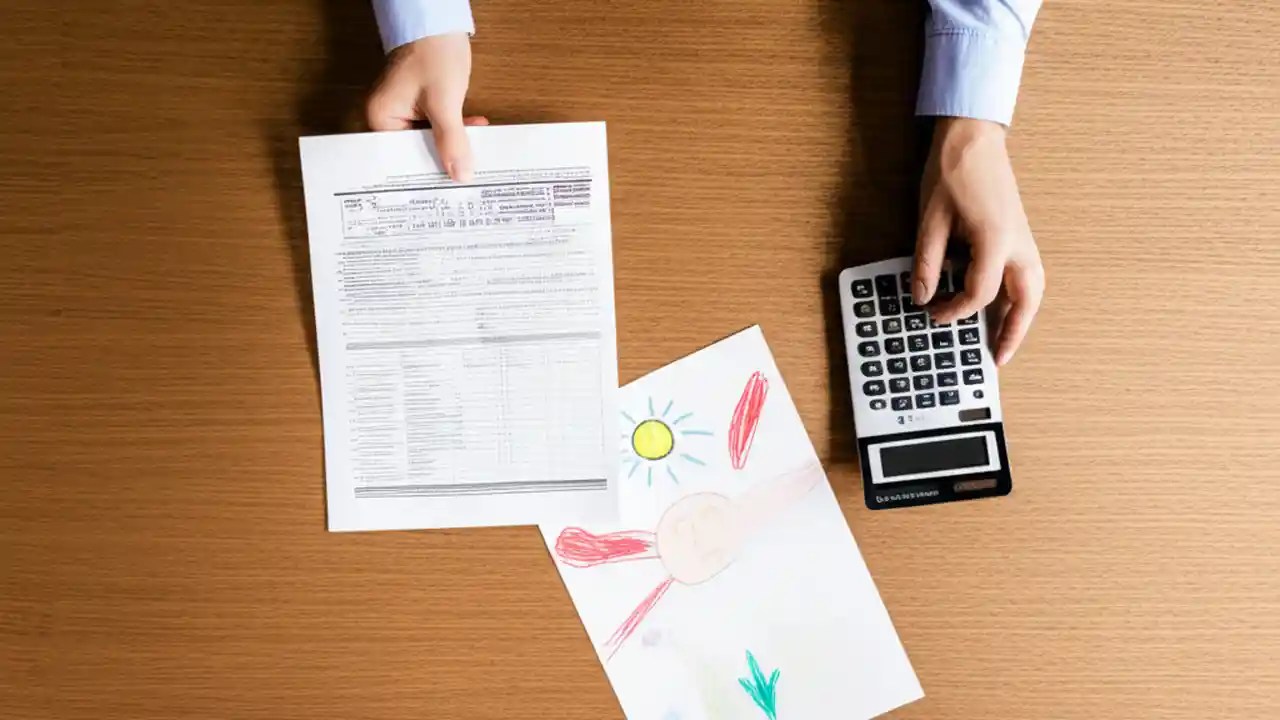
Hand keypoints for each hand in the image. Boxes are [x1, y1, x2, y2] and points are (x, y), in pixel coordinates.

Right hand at [365, 33, 487, 181]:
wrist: (439, 21)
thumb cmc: (433, 53)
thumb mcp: (445, 102)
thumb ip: (452, 139)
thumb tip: (460, 174)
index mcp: (381, 118)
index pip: (399, 159)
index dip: (423, 173)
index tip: (445, 189)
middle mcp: (387, 117)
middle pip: (414, 152)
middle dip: (440, 160)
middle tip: (464, 180)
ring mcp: (404, 111)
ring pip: (428, 140)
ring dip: (451, 146)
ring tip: (473, 162)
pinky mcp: (420, 105)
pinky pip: (435, 127)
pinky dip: (454, 132)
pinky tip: (473, 136)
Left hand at [914, 118, 1044, 365]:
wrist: (973, 137)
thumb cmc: (952, 171)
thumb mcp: (929, 219)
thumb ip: (926, 262)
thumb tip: (922, 296)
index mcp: (996, 240)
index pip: (979, 293)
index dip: (954, 310)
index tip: (932, 314)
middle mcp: (1019, 243)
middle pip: (1026, 299)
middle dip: (1013, 331)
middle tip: (996, 359)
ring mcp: (1024, 238)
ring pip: (1033, 288)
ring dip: (1021, 317)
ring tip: (1003, 341)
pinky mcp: (1019, 234)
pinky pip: (1026, 275)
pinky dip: (1018, 297)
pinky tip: (1001, 308)